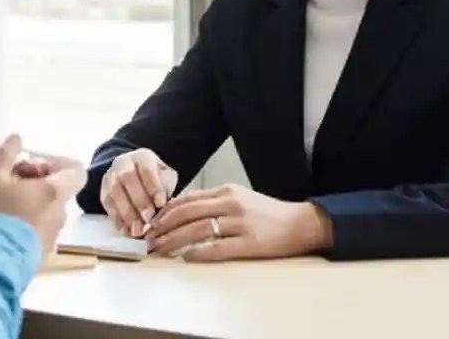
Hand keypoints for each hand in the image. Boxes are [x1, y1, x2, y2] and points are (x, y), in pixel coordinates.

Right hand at [0, 134, 85, 253]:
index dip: (55, 162)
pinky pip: (38, 228)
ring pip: (45, 209)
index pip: (75, 169)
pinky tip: (1, 225)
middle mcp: (61, 212)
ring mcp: (53, 234)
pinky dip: (25, 221)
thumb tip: (16, 137)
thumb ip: (6, 154)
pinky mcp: (42, 252)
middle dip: (32, 180)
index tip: (30, 167)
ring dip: (27, 201)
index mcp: (55, 191)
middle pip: (55, 188)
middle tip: (6, 182)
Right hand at [100, 148, 170, 236]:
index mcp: (142, 157)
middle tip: (148, 219)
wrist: (134, 173)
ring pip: (114, 192)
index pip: (147, 169)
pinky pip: (107, 203)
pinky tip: (125, 230)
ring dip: (126, 213)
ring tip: (137, 230)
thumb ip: (166, 187)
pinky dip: (116, 218)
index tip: (161, 204)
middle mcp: (123, 163)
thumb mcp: (165, 176)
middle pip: (127, 179)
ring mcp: (110, 176)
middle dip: (139, 201)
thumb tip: (165, 208)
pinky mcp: (102, 190)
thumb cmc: (155, 178)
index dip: (153, 187)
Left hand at [145, 184, 332, 261]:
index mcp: (227, 190)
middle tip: (148, 238)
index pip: (188, 198)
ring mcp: (240, 223)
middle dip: (163, 226)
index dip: (166, 211)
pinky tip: (185, 257)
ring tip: (160, 250)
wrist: (299, 223)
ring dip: (174, 241)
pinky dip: (197, 253)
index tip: (152, 222)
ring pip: (197, 230)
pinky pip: (217, 248)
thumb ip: (214, 201)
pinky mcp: (249, 243)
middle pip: (187, 213)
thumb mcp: (240, 198)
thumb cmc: (267, 213)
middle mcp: (231, 203)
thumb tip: (182, 210)